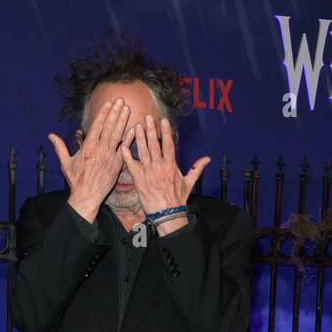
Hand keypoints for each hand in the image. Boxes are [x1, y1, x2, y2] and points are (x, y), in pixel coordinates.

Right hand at [47, 99, 130, 220]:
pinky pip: (124, 149)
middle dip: (115, 112)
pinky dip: (129, 139)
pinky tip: (135, 128)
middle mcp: (99, 150)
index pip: (97, 126)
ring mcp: (109, 157)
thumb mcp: (65, 163)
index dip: (103, 113)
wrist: (86, 197)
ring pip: (117, 135)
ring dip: (123, 121)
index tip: (108, 103)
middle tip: (120, 100)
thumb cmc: (75, 181)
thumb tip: (50, 135)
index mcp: (87, 148)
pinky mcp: (117, 165)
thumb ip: (59, 147)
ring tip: (127, 108)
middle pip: (109, 127)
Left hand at [119, 114, 209, 232]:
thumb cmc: (178, 199)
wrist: (167, 214)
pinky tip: (123, 145)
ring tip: (136, 126)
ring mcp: (148, 172)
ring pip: (143, 151)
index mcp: (171, 166)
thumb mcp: (189, 183)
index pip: (168, 144)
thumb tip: (207, 159)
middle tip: (146, 117)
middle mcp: (159, 166)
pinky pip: (131, 165)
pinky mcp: (139, 180)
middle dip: (150, 129)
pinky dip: (127, 155)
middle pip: (154, 144)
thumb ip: (197, 168)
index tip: (163, 120)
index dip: (165, 132)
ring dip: (139, 137)